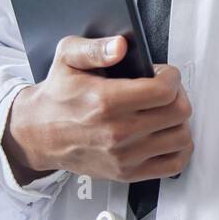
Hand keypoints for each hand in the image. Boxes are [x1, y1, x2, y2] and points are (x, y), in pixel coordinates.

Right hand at [2, 35, 192, 185]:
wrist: (37, 135)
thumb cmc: (58, 96)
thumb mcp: (67, 58)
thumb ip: (95, 48)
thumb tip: (120, 46)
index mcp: (106, 102)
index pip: (164, 91)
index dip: (171, 77)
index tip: (163, 74)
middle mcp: (117, 132)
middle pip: (179, 112)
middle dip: (177, 95)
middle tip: (164, 91)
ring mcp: (124, 156)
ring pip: (181, 137)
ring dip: (179, 121)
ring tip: (163, 112)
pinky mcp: (127, 173)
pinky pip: (174, 163)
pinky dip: (179, 148)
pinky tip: (166, 134)